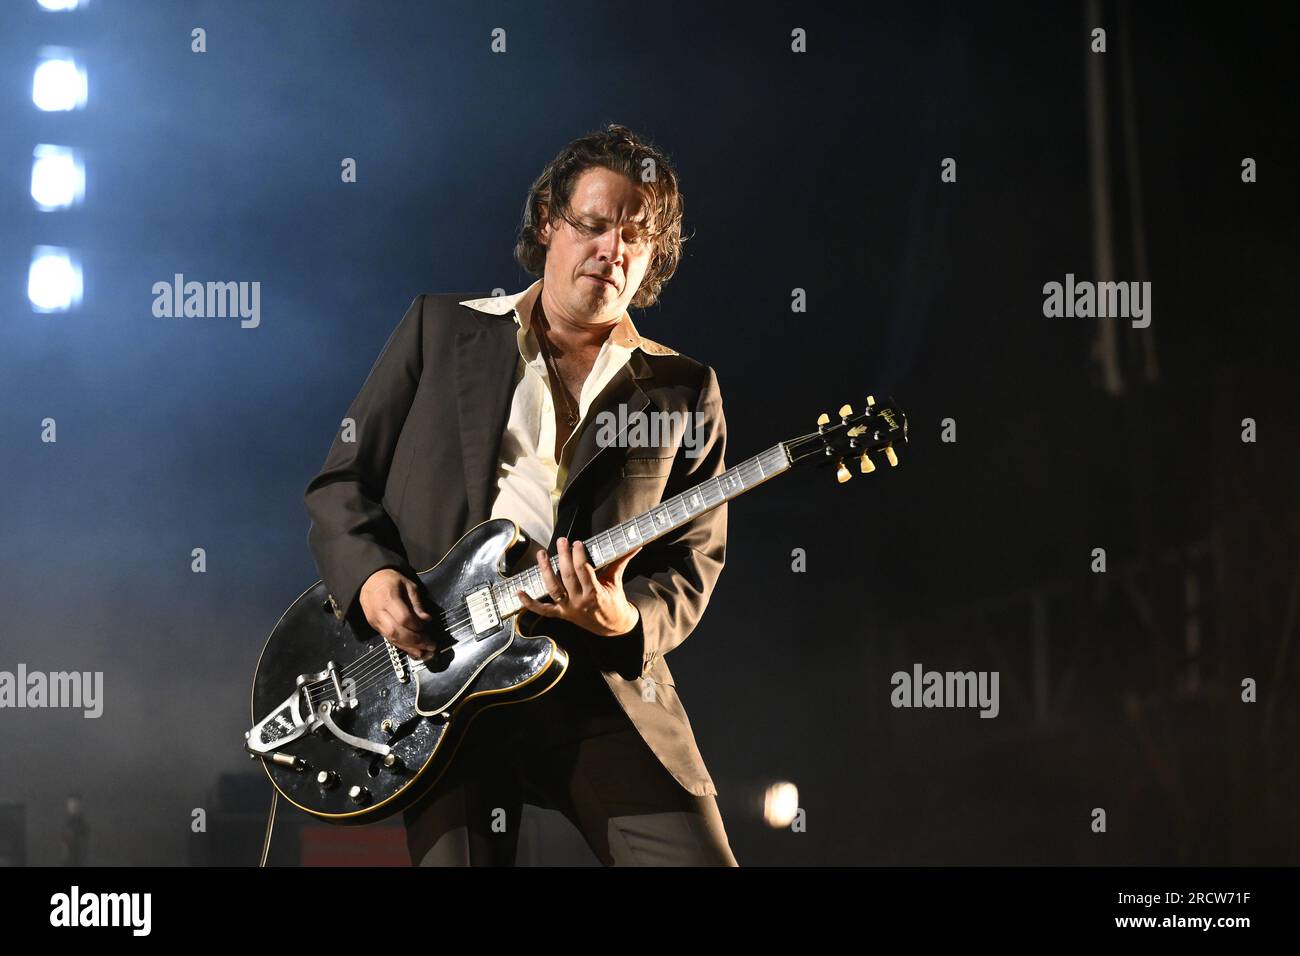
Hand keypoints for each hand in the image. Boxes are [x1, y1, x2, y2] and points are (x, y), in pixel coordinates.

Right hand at [359, 568, 436, 658]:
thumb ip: (417, 603)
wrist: (369, 580)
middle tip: (431, 646)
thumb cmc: (391, 580)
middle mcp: (379, 612)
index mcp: (388, 598)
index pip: (403, 618)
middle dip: (415, 641)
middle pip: (397, 631)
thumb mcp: (408, 585)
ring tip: (424, 653)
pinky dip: (401, 646)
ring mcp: (375, 621)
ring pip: (391, 638)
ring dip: (409, 647)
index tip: (428, 629)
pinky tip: (412, 651)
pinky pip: (388, 639)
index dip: (417, 626)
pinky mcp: (374, 626)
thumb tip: (427, 620)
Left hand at [516, 537, 641, 637]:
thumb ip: (622, 561)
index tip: (577, 543)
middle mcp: (579, 602)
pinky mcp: (561, 614)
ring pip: (553, 589)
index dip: (579, 556)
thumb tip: (637, 545)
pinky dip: (529, 603)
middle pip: (567, 577)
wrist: (613, 627)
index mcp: (595, 593)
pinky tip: (519, 592)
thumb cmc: (614, 600)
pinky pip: (543, 610)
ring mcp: (568, 609)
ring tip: (542, 554)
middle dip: (563, 557)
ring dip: (545, 571)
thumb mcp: (616, 581)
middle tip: (562, 541)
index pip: (585, 571)